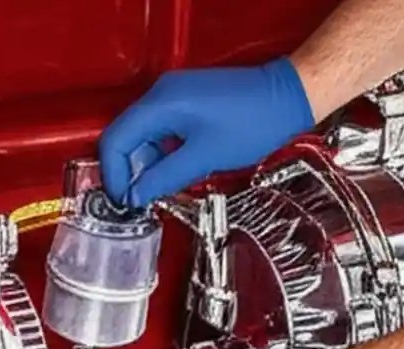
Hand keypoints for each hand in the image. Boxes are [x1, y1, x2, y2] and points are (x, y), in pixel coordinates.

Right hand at [100, 57, 314, 206]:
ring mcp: (173, 94)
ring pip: (142, 135)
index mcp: (160, 104)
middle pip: (124, 137)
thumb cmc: (255, 121)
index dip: (114, 174)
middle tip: (139, 198)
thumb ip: (163, 178)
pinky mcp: (185, 100)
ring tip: (161, 187)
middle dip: (128, 171)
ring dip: (147, 163)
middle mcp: (160, 94)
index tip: (123, 199)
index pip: (115, 140)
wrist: (290, 95)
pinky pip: (160, 128)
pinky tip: (176, 169)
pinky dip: (162, 152)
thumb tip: (136, 196)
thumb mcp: (204, 157)